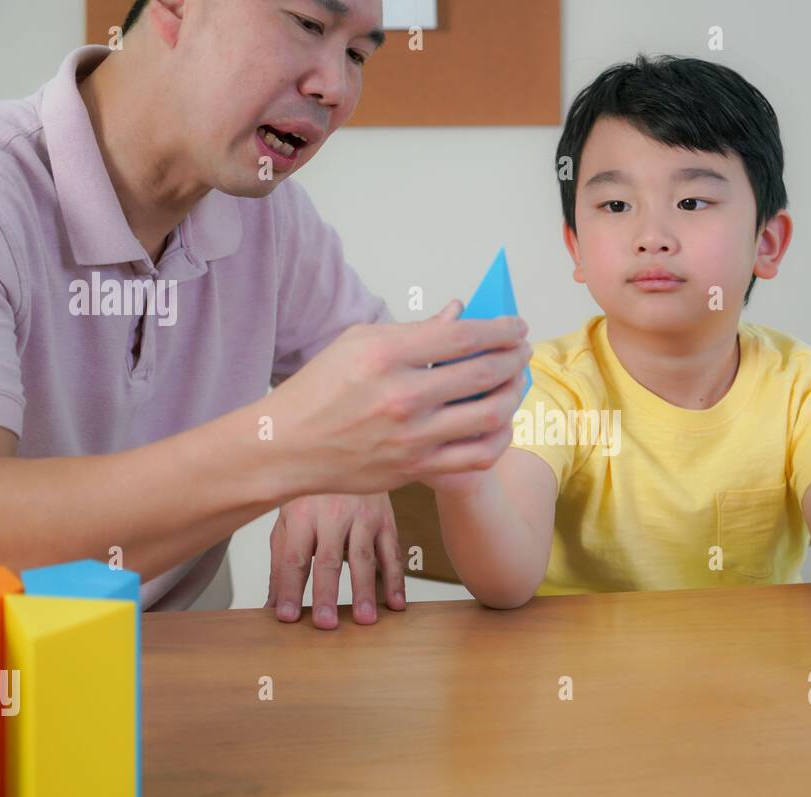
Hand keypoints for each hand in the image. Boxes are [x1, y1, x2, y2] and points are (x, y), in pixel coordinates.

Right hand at [261, 300, 531, 497]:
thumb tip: (461, 313)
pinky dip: (500, 436)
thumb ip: (415, 329)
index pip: (465, 336)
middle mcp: (403, 397)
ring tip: (515, 383)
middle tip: (522, 351)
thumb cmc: (320, 388)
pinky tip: (500, 422)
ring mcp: (412, 437)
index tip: (517, 326)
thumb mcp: (357, 342)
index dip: (502, 329)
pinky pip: (479, 455)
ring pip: (491, 415)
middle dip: (515, 358)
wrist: (288, 447)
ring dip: (514, 395)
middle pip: (486, 373)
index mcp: (387, 355)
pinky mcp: (416, 469)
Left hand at [264, 493, 406, 628]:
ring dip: (365, 591)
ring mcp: (363, 516)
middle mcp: (332, 513)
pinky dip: (396, 580)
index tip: (287, 616)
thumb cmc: (314, 494)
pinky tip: (395, 603)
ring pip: (364, 557)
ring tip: (365, 619)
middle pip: (329, 559)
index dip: (290, 589)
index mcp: (301, 514)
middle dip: (327, 594)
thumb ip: (280, 564)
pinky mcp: (385, 520)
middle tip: (326, 624)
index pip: (294, 558)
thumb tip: (272, 605)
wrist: (348, 453)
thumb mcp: (288, 521)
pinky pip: (392, 553)